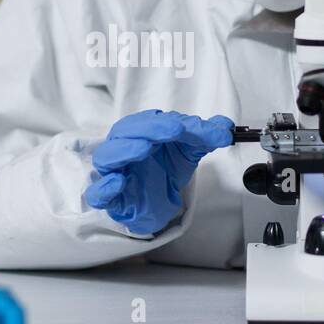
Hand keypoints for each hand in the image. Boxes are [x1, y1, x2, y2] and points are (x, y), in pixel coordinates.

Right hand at [84, 110, 233, 234]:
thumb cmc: (163, 168)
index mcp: (140, 131)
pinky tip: (118, 183)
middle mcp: (123, 147)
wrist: (155, 202)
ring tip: (144, 148)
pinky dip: (104, 188)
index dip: (173, 123)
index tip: (195, 128)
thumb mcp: (188, 151)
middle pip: (126, 131)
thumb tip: (225, 126)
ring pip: (107, 156)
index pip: (152, 121)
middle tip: (174, 129)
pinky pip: (98, 193)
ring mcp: (114, 172)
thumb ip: (205, 136)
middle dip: (150, 128)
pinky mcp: (110, 198)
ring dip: (125, 149)